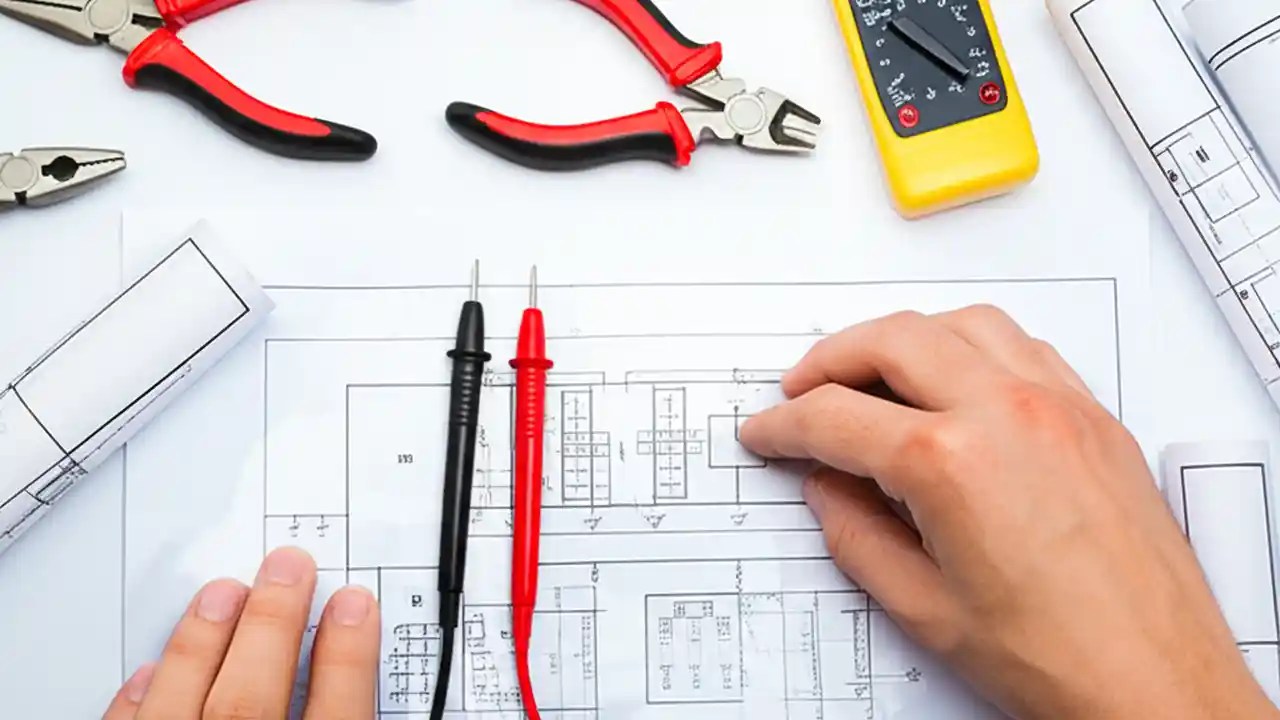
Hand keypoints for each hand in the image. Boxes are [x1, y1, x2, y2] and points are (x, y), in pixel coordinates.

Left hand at [104, 547, 379, 719]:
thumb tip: (376, 698)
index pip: (336, 712)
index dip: (348, 653)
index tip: (353, 606)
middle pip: (253, 696)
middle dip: (272, 623)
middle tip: (288, 568)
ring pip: (181, 704)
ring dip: (202, 643)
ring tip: (222, 592)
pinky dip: (138, 703)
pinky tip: (148, 673)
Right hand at [740, 307, 1277, 719]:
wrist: (1157, 685)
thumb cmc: (1060, 659)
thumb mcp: (923, 607)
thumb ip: (855, 534)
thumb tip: (827, 487)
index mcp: (952, 463)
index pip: (837, 418)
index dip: (786, 424)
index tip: (769, 432)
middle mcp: (1008, 414)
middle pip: (893, 340)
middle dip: (829, 360)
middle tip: (801, 390)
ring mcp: (1059, 408)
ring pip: (962, 323)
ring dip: (904, 337)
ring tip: (873, 371)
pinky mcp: (1095, 418)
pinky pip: (1023, 345)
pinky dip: (973, 344)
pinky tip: (957, 376)